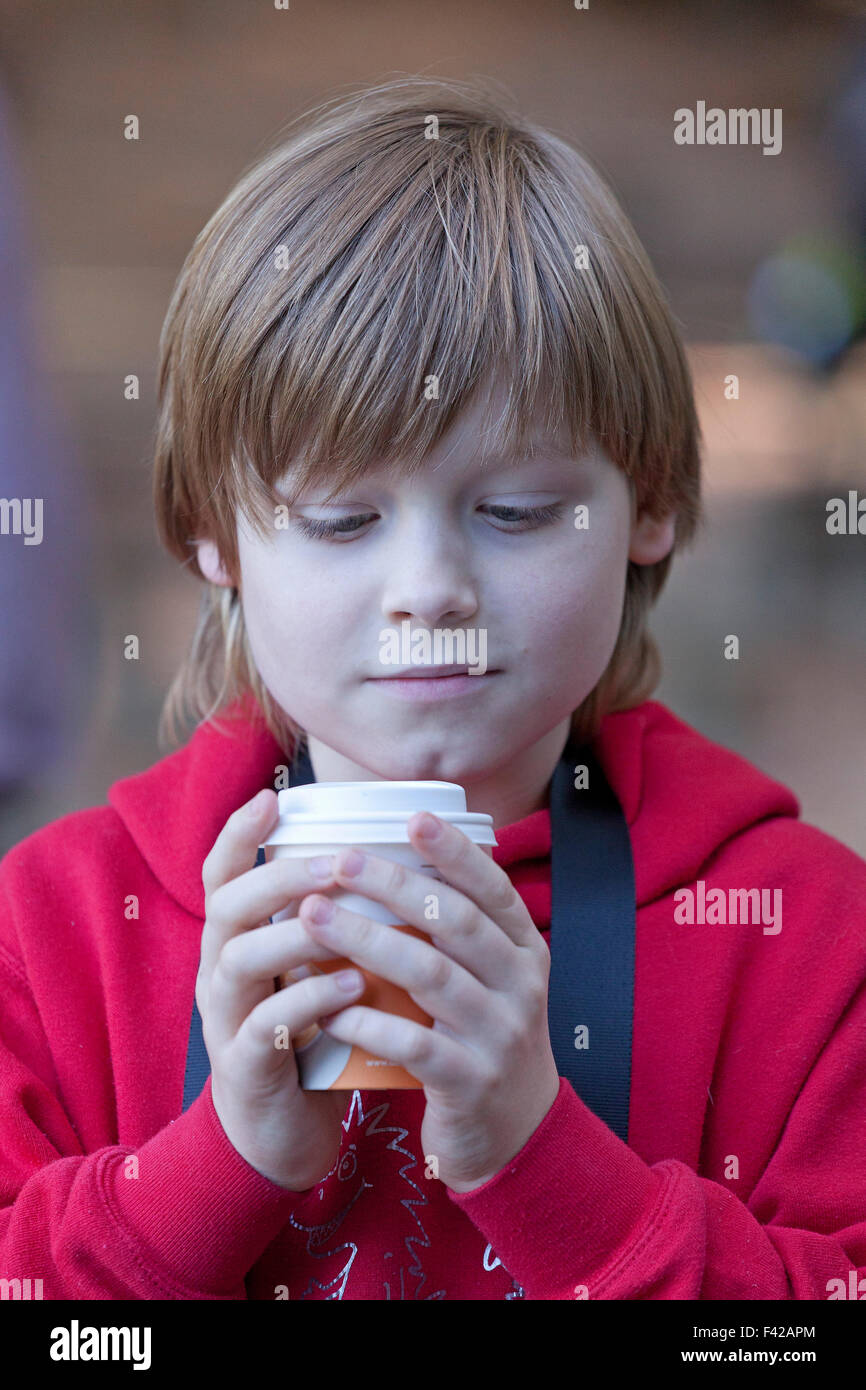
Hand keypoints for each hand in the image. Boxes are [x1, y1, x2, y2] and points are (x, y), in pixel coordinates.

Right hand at [198, 789, 364, 1190]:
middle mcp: (220, 971)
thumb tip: (389, 858)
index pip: (223, 874)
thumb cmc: (309, 1035)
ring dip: (292, 935)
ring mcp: (227, 1020)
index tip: (273, 797)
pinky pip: (266, 1026)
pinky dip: (308, 1002)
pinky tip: (351, 987)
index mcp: (237, 940)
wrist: (283, 1134)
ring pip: (238, 961)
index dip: (240, 834)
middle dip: (281, 878)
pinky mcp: (245, 1068)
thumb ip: (329, 921)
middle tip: (335, 863)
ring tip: (343, 919)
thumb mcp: (309, 968)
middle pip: (228, 907)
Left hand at [297, 811, 560, 1192]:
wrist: (516, 1134)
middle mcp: (519, 986)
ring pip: (429, 975)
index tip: (413, 817)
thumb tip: (398, 861)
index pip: (493, 889)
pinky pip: (414, 1042)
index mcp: (524, 951)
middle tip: (338, 861)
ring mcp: (498, 1034)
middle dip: (393, 885)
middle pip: (454, 922)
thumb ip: (459, 932)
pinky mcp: (469, 1081)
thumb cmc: (483, 1038)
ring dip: (365, 940)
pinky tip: (328, 1006)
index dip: (455, 852)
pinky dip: (368, 1021)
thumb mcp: (491, 980)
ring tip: (313, 917)